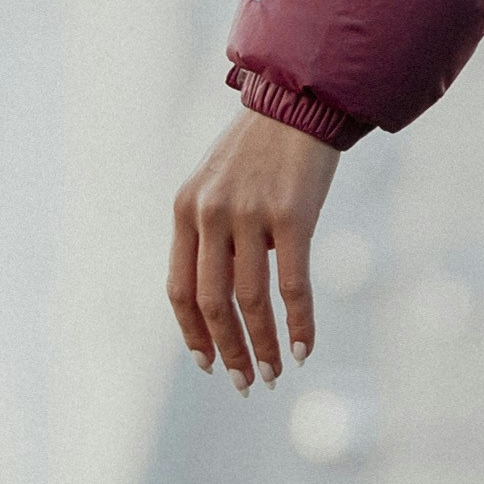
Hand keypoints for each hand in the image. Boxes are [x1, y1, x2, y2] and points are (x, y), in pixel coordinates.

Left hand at [168, 108, 337, 390]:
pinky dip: (298, 323)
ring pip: (251, 300)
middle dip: (228, 351)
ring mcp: (249, 215)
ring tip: (276, 374)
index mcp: (186, 210)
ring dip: (263, 346)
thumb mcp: (218, 183)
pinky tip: (304, 348)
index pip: (179, 288)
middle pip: (212, 302)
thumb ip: (213, 231)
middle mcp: (210, 214)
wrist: (300, 100)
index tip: (207, 363)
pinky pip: (292, 285)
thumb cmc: (262, 147)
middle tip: (246, 383)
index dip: (192, 333)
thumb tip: (227, 294)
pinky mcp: (291, 216)